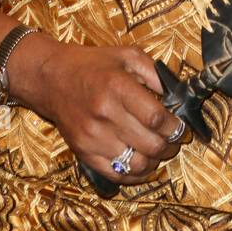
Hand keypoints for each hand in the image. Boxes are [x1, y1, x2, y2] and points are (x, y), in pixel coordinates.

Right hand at [31, 40, 186, 185]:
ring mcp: (92, 137)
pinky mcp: (83, 152)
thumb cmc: (92, 65)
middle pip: (151, 144)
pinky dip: (135, 174)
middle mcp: (104, 114)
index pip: (157, 119)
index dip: (176, 127)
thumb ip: (155, 72)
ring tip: (157, 151)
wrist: (50, 78)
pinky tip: (140, 162)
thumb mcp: (126, 55)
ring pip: (137, 164)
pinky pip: (117, 174)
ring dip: (155, 161)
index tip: (181, 127)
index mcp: (117, 87)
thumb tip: (178, 96)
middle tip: (173, 140)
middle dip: (170, 145)